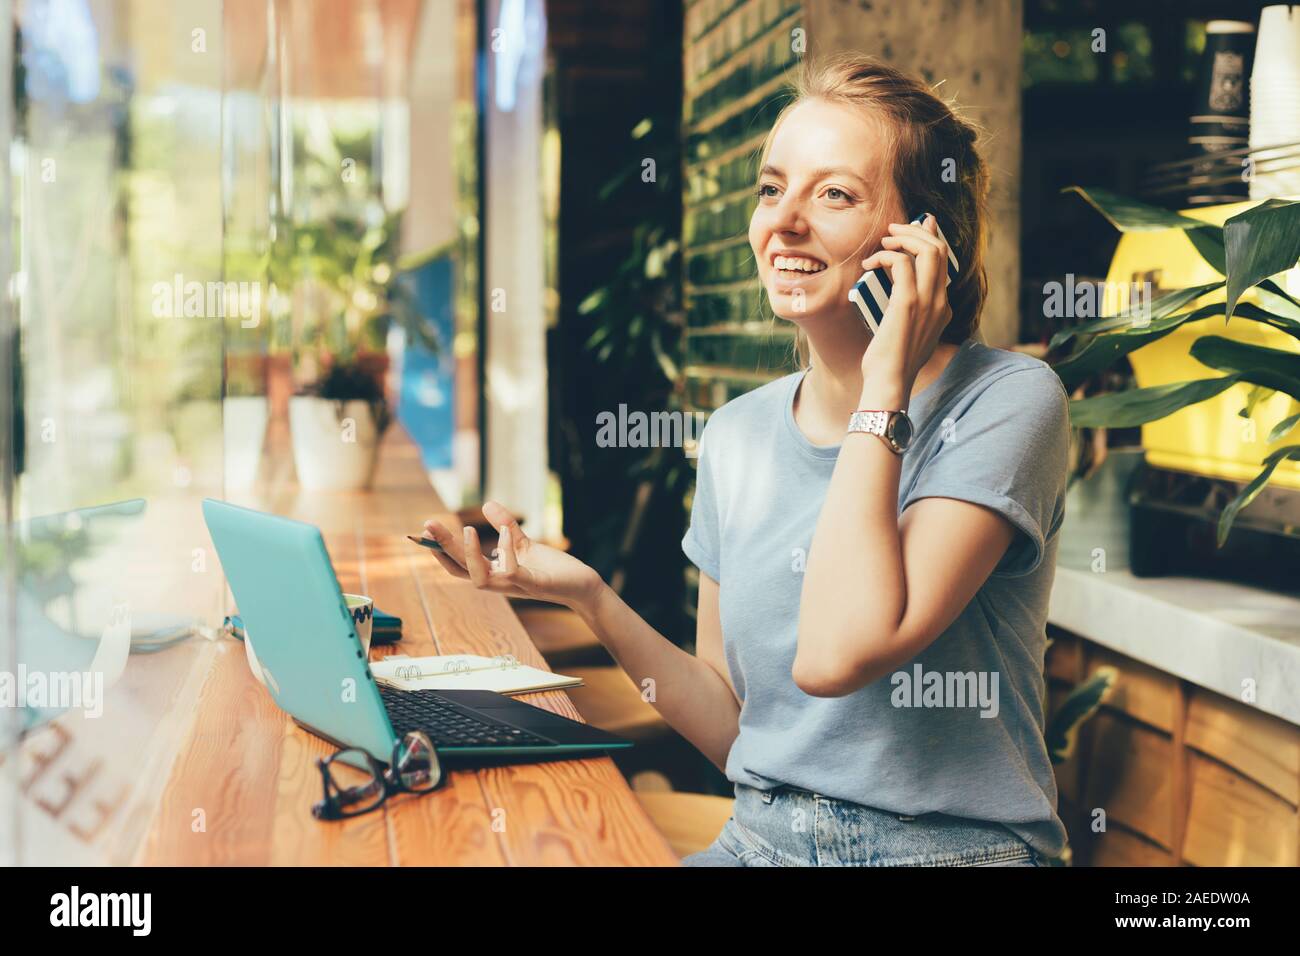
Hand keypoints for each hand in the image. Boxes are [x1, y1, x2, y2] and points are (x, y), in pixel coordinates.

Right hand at [418, 500, 604, 611]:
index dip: (439, 550)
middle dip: (442, 547)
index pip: (457, 565)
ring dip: (470, 553)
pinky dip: (506, 551)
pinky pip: (512, 572)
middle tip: (428, 524)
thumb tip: (486, 504)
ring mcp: (515, 586)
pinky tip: (508, 532)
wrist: (581, 585)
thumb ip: (505, 526)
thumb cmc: (551, 568)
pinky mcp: (534, 585)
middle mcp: (498, 582)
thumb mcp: (523, 543)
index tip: (424, 530)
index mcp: (492, 572)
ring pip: (479, 578)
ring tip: (468, 528)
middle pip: (461, 569)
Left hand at [858, 214, 953, 397]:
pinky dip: (885, 255)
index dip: (930, 238)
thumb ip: (909, 311)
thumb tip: (897, 294)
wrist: (889, 383)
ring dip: (903, 237)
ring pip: (928, 250)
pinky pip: (901, 263)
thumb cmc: (891, 363)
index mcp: (942, 308)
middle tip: (893, 229)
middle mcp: (940, 301)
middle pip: (940, 249)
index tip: (916, 225)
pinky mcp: (907, 303)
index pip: (944, 262)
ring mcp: (927, 302)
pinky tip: (870, 264)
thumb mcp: (907, 333)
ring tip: (883, 241)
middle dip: (916, 231)